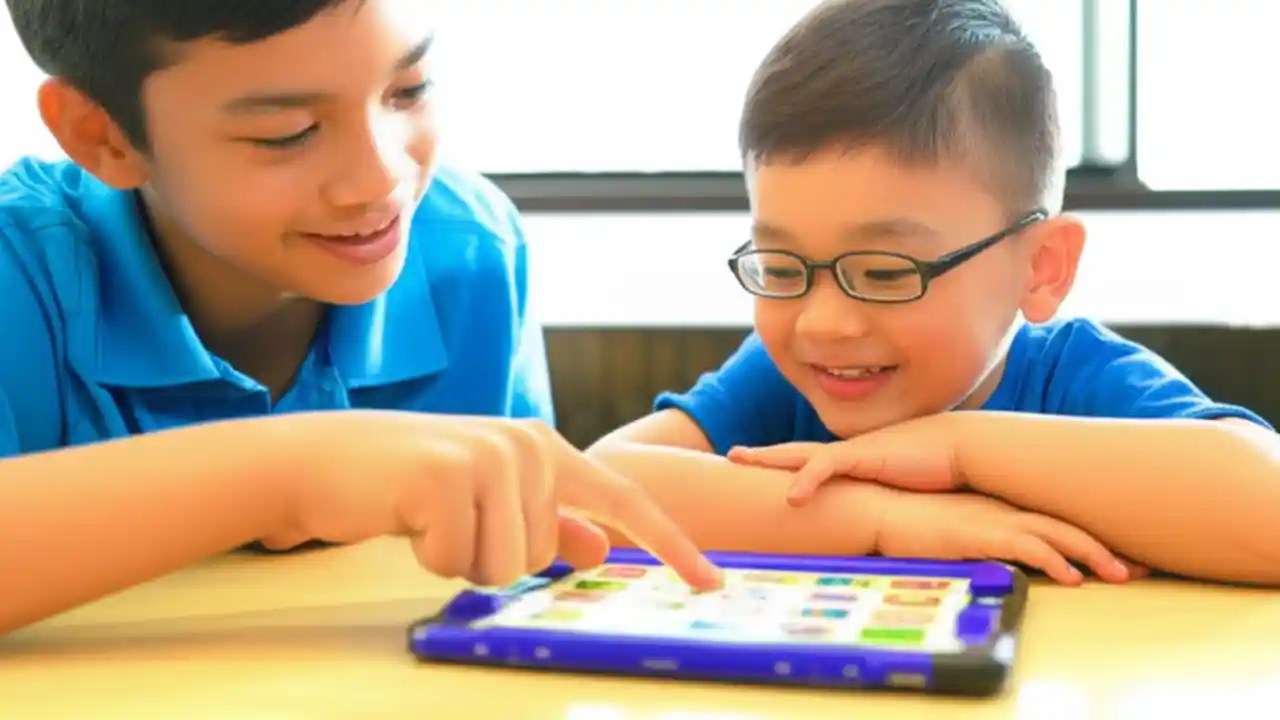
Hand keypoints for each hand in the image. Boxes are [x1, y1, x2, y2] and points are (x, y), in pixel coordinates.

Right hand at [258, 411, 722, 590]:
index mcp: (545, 449)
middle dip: (489, 558)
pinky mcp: (447, 475)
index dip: (670, 545)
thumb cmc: (412, 483)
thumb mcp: (489, 499)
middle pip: (541, 557)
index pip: (623, 501)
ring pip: (506, 566)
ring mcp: (490, 455)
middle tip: (447, 521)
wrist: (328, 458)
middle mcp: (528, 445)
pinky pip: (457, 559)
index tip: (711, 584)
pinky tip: (407, 518)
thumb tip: (599, 547)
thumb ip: (548, 521)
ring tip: (429, 518)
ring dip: (460, 559)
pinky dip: (428, 554)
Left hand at [728, 414, 962, 504]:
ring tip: (739, 458)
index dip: (787, 464)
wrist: (964, 447)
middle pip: (794, 451)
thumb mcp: (903, 489)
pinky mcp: (864, 456)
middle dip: (763, 454)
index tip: (763, 467)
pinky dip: (807, 480)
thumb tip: (882, 522)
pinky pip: (826, 467)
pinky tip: (791, 497)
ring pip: (798, 453)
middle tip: (733, 455)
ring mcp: (853, 452)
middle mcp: (848, 453)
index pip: (812, 461)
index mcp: (854, 460)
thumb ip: (886, 500)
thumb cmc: (940, 469)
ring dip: (767, 456)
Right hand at [876, 489, 1145, 584]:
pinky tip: (1073, 577)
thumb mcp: (960, 527)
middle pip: (1070, 527)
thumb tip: (1004, 558)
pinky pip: (1028, 548)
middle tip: (1144, 566)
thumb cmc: (915, 521)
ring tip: (1124, 574)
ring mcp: (997, 520)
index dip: (1093, 538)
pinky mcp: (983, 534)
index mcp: (1005, 507)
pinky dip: (1055, 561)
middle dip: (1109, 548)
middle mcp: (1009, 510)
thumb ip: (985, 537)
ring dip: (1093, 555)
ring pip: (1059, 536)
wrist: (883, 508)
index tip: (1122, 555)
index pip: (1059, 521)